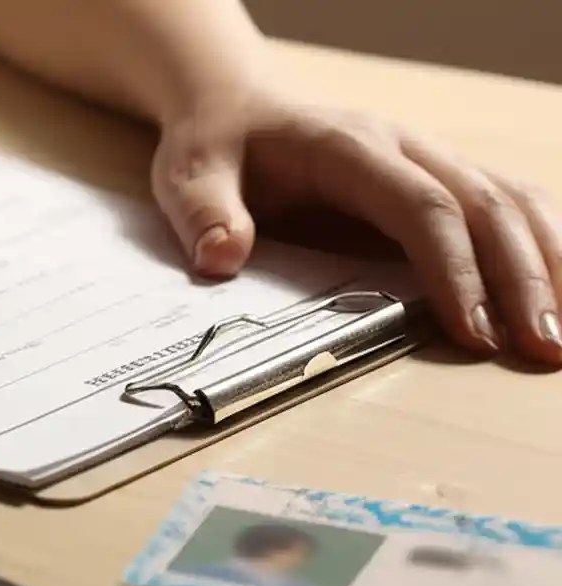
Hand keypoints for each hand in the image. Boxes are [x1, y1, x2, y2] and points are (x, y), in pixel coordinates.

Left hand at [150, 88, 561, 365]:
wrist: (236, 106)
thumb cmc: (218, 146)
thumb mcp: (189, 176)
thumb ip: (205, 215)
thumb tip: (223, 257)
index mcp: (348, 148)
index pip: (422, 207)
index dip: (454, 269)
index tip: (474, 332)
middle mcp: (403, 148)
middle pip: (484, 206)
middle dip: (522, 278)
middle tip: (544, 350)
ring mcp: (427, 160)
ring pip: (511, 202)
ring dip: (547, 264)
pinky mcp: (436, 179)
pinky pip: (507, 205)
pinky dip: (542, 247)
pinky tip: (557, 293)